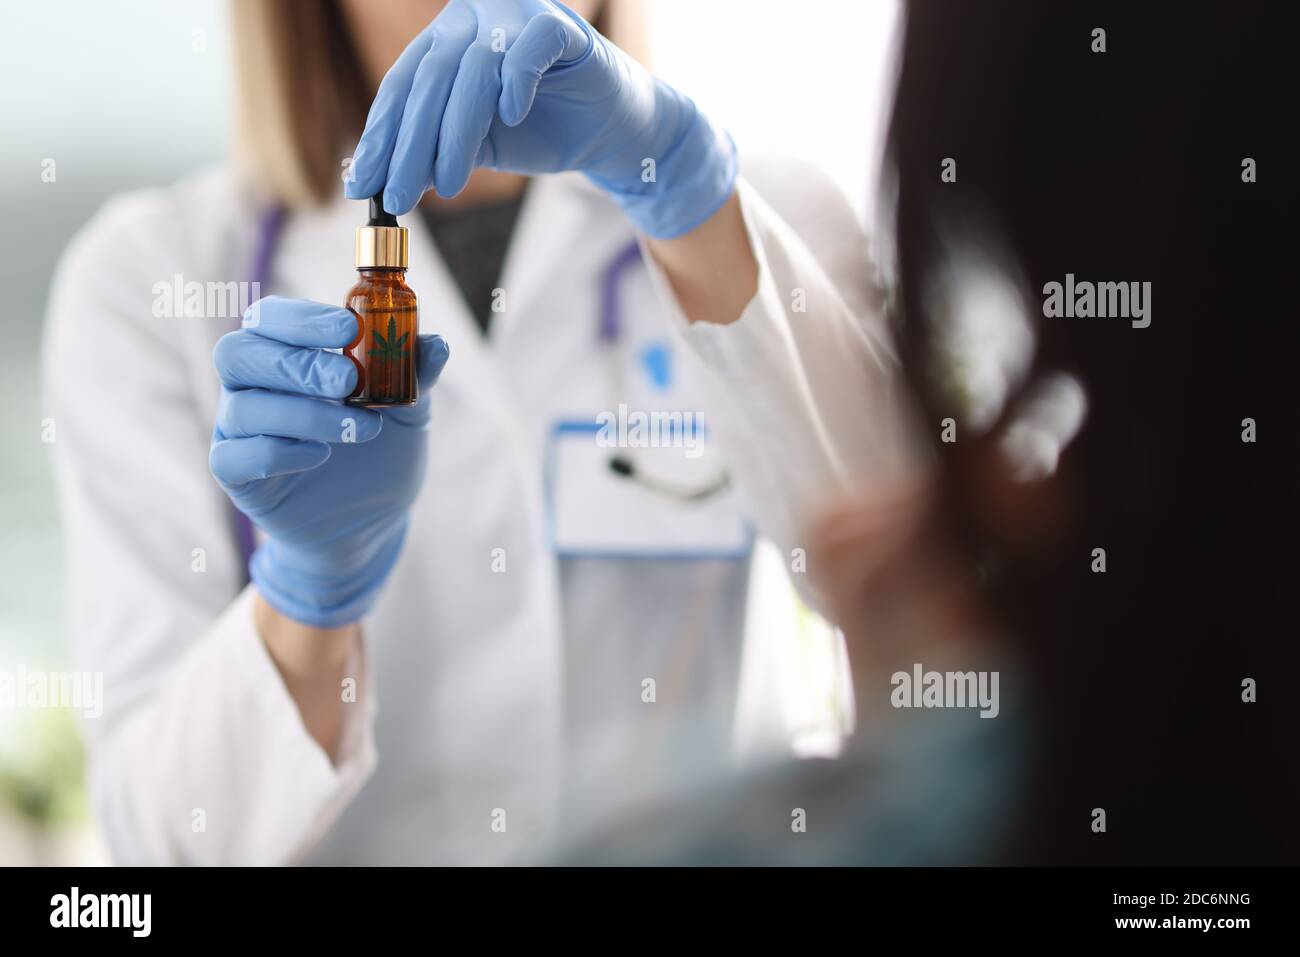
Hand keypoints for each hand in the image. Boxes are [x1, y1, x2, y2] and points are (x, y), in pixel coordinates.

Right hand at [210, 296, 448, 627]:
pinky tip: (320, 456)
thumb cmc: (381, 451)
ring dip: (305, 414)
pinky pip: (233, 457)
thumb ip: (416, 373)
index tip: (349, 329)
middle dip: (298, 365)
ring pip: (243, 408)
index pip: (269, 318)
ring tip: (360, 428)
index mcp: (285, 352)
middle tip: (350, 381)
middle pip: (238, 354)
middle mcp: (251, 385)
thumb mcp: (408, 410)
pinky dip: (277, 452)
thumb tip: (436, 343)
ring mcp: (238, 431)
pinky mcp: (237, 477)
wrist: (373, 520)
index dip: (303, 319)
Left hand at [344, 0, 736, 238]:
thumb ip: (435, 154)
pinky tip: (510, 118)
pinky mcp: (562, 27)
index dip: (380, 136)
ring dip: (456, 133)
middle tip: (397, 197)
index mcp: (445, 41)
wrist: (614, 133)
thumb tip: (382, 184)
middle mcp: (474, 18)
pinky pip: (529, 48)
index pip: (402, 85)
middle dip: (410, 145)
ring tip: (449, 185)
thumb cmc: (543, 132)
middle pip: (431, 79)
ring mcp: (517, 15)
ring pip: (474, 70)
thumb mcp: (477, 148)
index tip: (362, 185)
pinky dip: (515, 83)